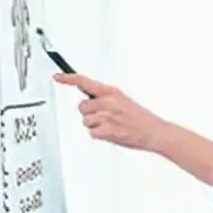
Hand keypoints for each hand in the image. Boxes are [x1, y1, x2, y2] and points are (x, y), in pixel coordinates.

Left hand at [54, 73, 168, 151]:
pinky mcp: (108, 130)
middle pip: (82, 106)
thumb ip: (104, 98)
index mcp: (112, 92)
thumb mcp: (122, 101)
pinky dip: (100, 135)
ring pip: (86, 121)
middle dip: (89, 113)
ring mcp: (108, 116)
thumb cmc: (139, 118)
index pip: (85, 82)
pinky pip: (92, 133)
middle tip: (104, 118)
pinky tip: (111, 133)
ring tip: (111, 126)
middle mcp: (108, 102)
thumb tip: (87, 100)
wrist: (154, 131)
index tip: (57, 77)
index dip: (69, 79)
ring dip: (95, 126)